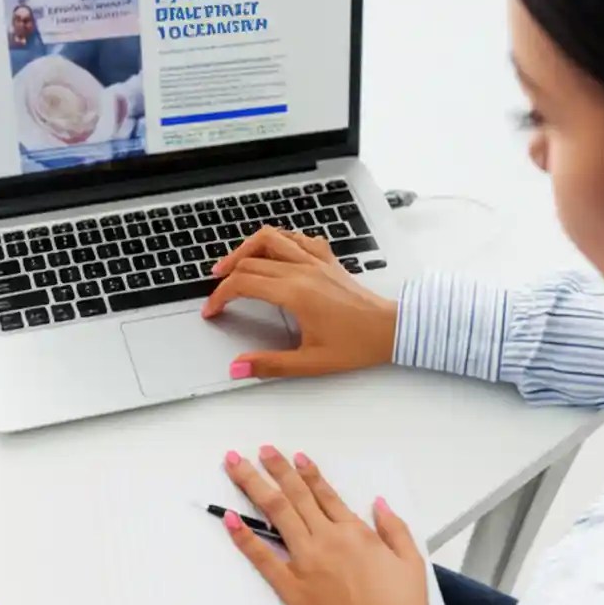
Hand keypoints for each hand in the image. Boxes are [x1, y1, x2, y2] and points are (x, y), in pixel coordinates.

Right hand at [202, 226, 397, 376]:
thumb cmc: (357, 344)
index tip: (212, 310)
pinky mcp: (327, 259)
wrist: (391, 329)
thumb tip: (238, 367)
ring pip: (271, 237)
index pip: (244, 283)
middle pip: (250, 260)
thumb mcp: (311, 362)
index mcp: (295, 293)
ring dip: (246, 247)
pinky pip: (297, 238)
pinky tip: (272, 253)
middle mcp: (303, 270)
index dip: (220, 296)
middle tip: (217, 292)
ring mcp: (315, 260)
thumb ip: (270, 364)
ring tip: (234, 263)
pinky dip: (278, 240)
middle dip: (227, 274)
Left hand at [222, 445, 428, 604]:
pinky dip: (243, 537)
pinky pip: (262, 558)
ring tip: (238, 466)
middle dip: (275, 468)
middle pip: (295, 495)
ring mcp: (306, 563)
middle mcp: (327, 542)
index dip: (308, 472)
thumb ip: (395, 529)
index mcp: (356, 533)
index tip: (296, 456)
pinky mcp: (291, 588)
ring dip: (254, 486)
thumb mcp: (412, 565)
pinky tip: (229, 519)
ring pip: (275, 514)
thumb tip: (380, 505)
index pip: (325, 493)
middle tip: (261, 450)